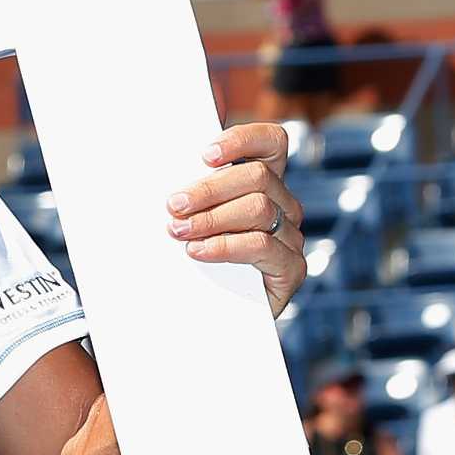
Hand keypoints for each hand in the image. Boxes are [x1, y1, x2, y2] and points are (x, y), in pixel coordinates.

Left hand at [166, 124, 305, 319]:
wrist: (205, 314)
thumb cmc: (192, 257)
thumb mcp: (188, 215)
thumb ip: (188, 186)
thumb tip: (163, 152)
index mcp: (263, 182)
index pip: (272, 143)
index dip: (243, 140)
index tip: (205, 155)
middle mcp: (283, 205)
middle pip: (258, 177)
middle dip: (209, 189)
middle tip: (173, 205)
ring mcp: (290, 237)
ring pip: (259, 208)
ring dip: (212, 217)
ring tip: (179, 231)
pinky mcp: (291, 269)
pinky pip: (263, 246)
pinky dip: (226, 246)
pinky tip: (198, 251)